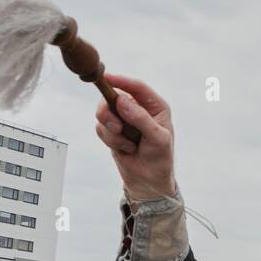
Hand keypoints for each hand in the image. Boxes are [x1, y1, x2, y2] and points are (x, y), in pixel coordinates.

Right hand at [94, 74, 177, 202]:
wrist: (149, 181)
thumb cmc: (160, 158)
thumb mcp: (157, 138)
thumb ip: (140, 118)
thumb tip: (122, 100)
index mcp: (154, 106)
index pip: (137, 87)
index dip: (121, 81)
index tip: (106, 78)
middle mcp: (138, 109)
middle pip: (113, 97)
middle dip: (110, 112)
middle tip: (117, 128)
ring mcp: (123, 119)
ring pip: (103, 113)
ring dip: (112, 131)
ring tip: (126, 144)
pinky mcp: (112, 131)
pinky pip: (101, 128)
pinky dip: (110, 140)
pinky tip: (124, 149)